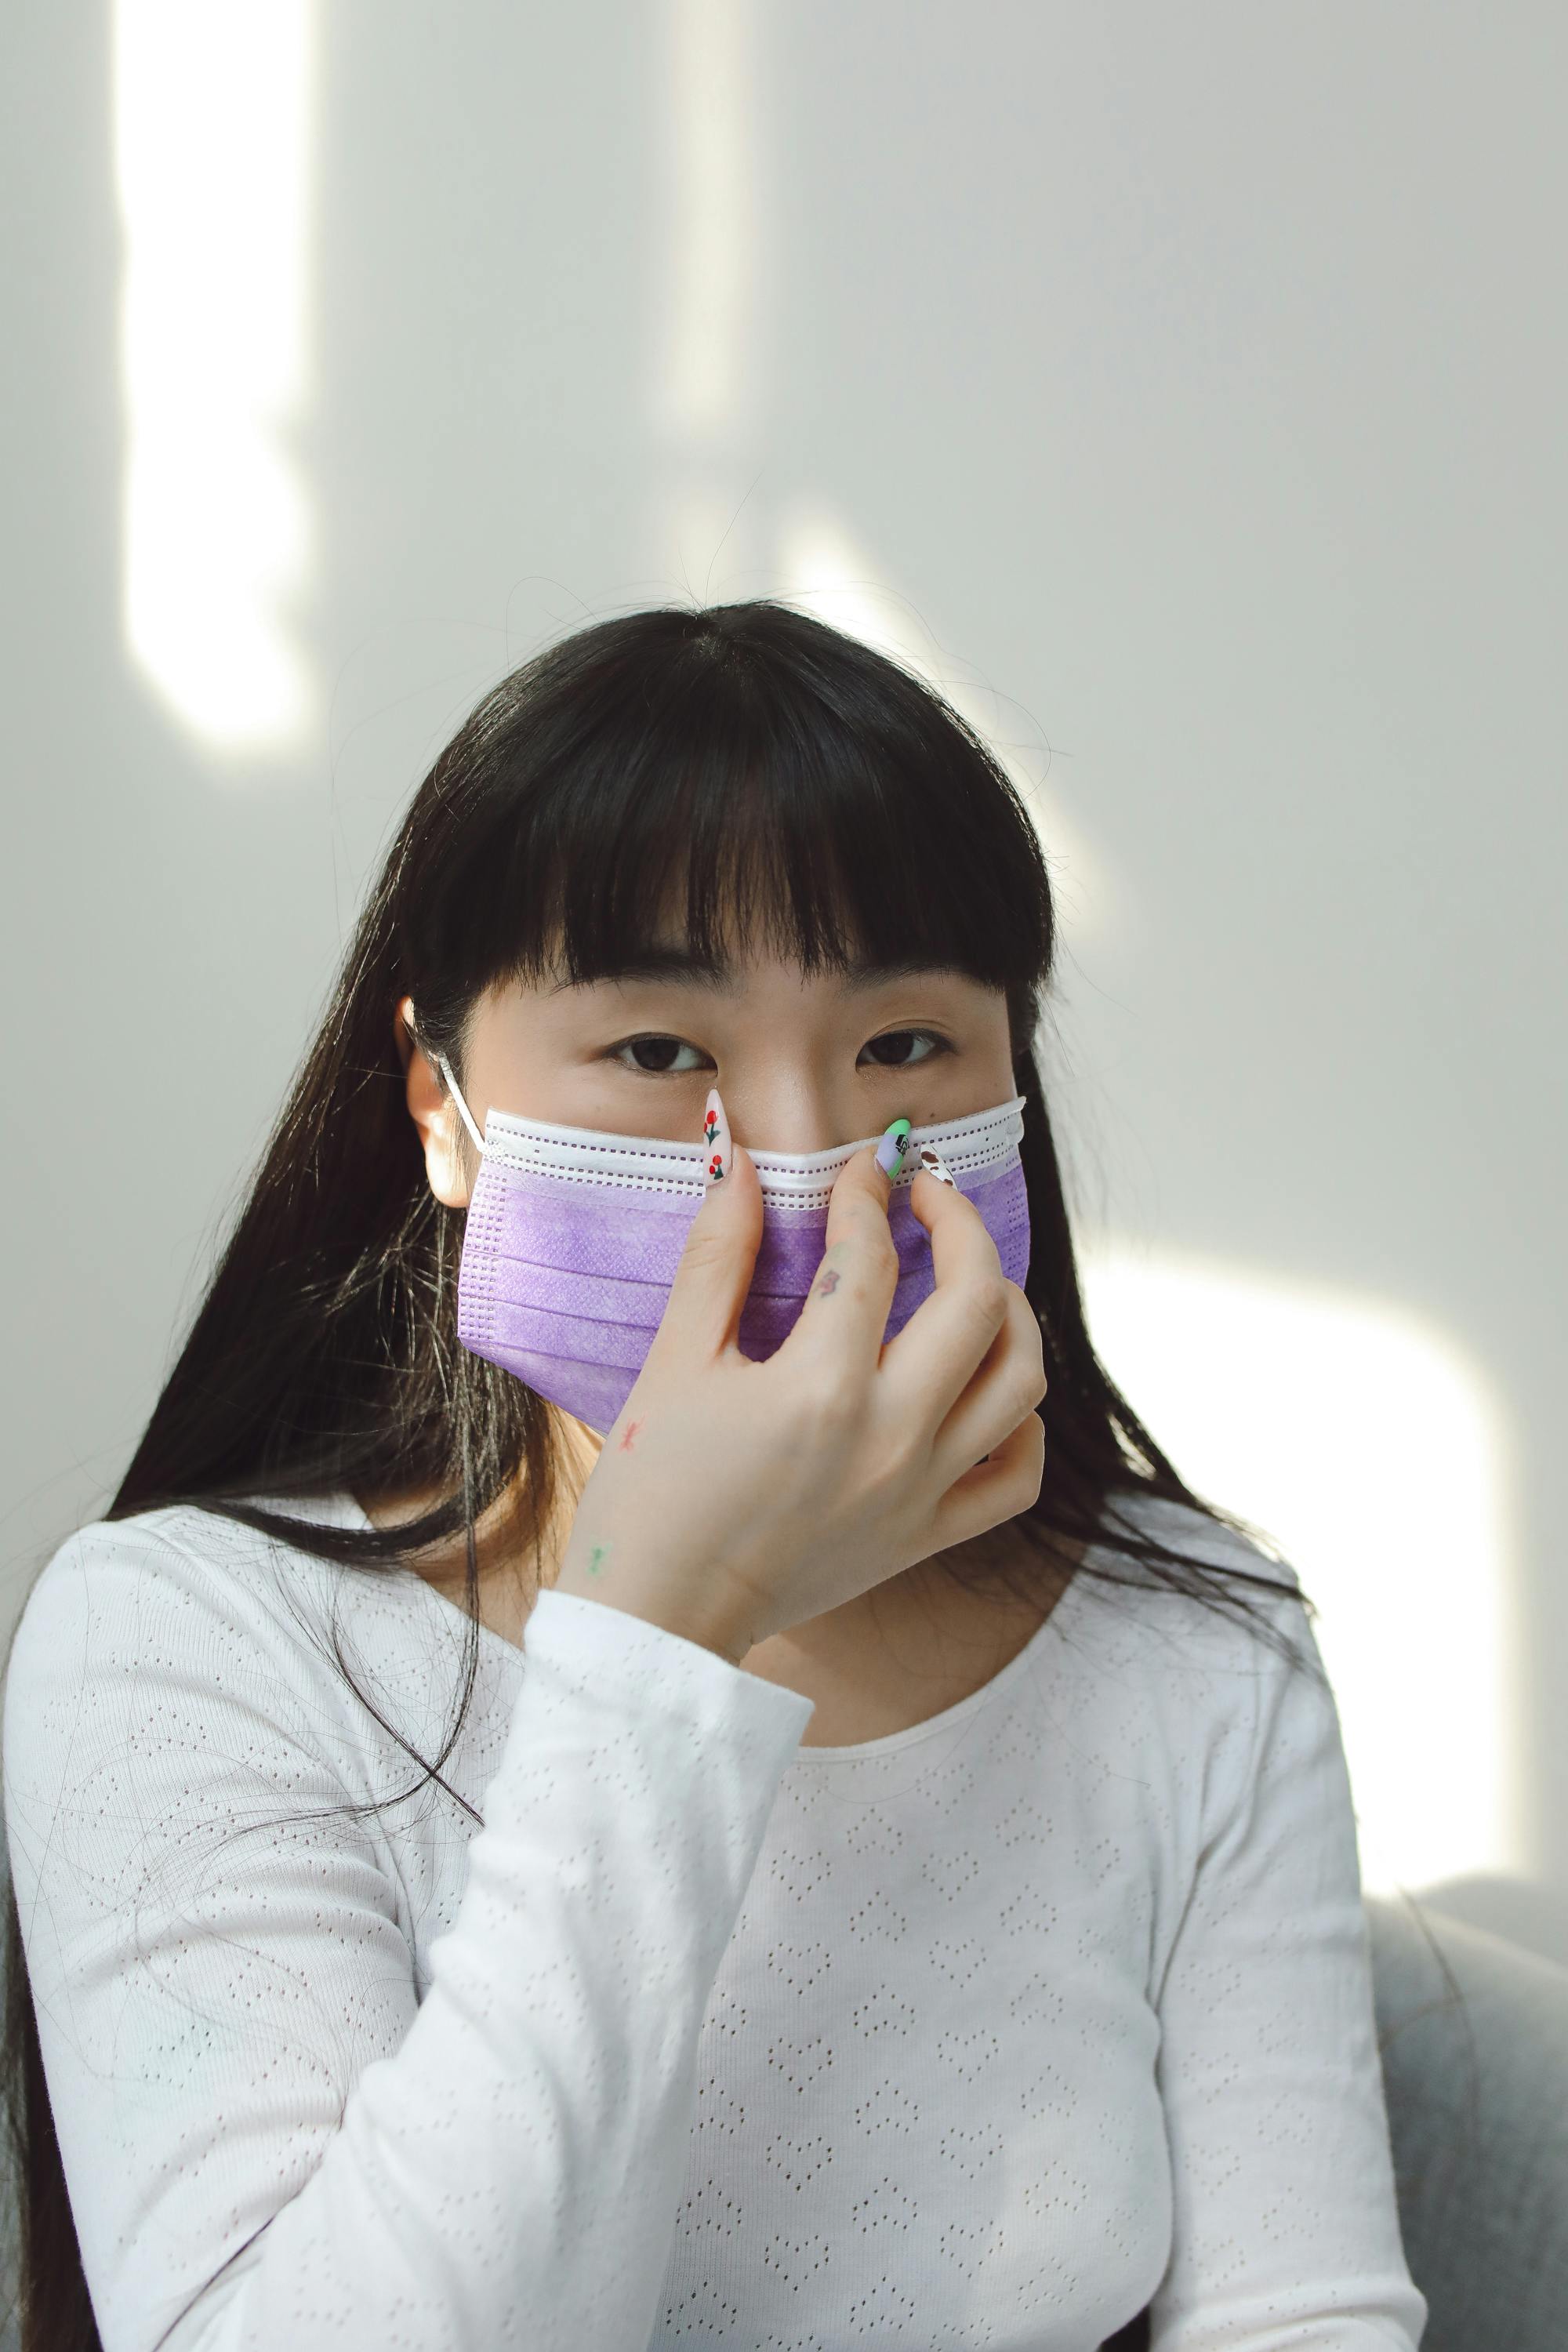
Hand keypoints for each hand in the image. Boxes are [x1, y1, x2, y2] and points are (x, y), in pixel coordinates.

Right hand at [552, 1128, 1046, 1665]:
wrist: (660, 1622)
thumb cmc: (651, 1497)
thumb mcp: (673, 1364)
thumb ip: (715, 1258)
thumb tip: (740, 1163)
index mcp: (821, 1391)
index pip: (868, 1258)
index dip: (864, 1195)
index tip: (858, 1169)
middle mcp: (890, 1439)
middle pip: (977, 1301)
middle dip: (958, 1224)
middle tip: (924, 1195)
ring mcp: (920, 1493)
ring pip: (1019, 1380)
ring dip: (1007, 1311)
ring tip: (965, 1279)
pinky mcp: (926, 1537)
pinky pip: (1016, 1474)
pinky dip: (1019, 1421)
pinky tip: (981, 1384)